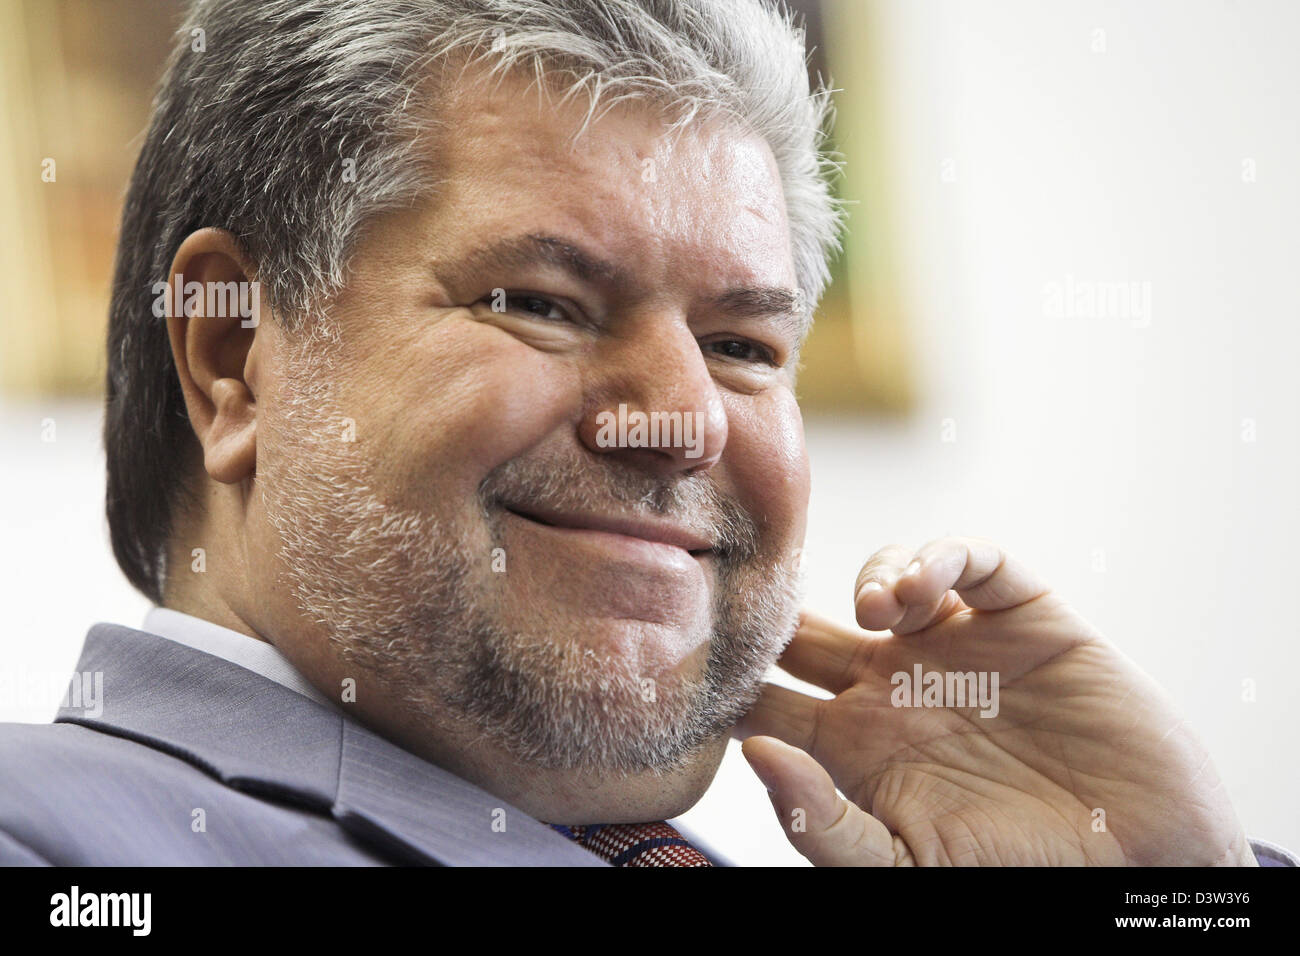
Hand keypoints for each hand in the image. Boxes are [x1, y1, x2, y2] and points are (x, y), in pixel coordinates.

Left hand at [737, 537, 1255, 865]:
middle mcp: (895, 688)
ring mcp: (956, 647)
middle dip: (783, 604)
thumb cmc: (1018, 877)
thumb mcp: (903, 867)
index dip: (733, 675)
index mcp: (853, 746)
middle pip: (810, 624)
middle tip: (768, 592)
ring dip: (868, 576)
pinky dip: (940, 555)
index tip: (698, 656)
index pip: (767, 698)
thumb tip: (753, 753)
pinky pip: (971, 559)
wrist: (1146, 867)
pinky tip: (923, 588)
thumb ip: (821, 821)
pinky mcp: (1022, 615)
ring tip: (877, 613)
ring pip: (884, 576)